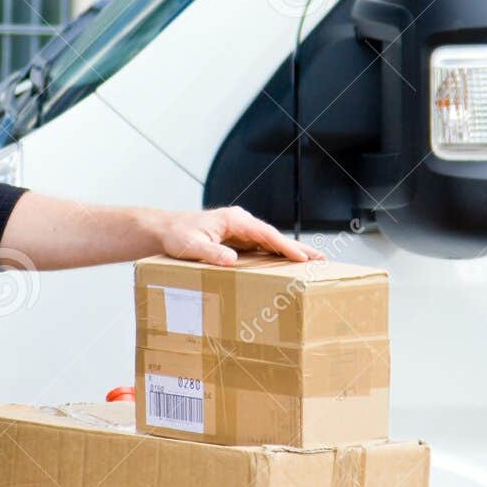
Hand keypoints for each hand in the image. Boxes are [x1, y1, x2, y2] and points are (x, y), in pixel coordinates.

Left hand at [155, 205, 326, 266]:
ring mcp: (240, 230)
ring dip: (289, 252)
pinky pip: (261, 248)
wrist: (165, 230)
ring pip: (270, 242)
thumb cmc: (176, 236)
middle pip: (274, 236)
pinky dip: (275, 255)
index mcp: (234, 220)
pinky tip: (286, 266)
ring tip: (311, 264)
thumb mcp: (190, 245)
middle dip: (297, 248)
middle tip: (321, 260)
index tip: (303, 257)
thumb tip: (231, 260)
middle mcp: (241, 222)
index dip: (285, 246)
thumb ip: (210, 252)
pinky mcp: (237, 239)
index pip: (266, 234)